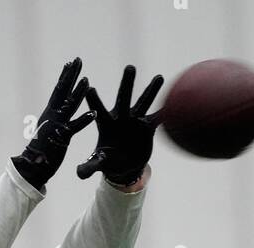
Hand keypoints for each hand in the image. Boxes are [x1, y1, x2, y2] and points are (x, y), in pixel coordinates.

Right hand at [12, 57, 95, 190]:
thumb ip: (52, 121)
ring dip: (78, 93)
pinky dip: (84, 121)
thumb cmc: (39, 152)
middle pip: (62, 91)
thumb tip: (54, 113)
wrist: (31, 167)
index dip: (64, 76)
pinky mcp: (62, 138)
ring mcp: (57, 125)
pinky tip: (93, 113)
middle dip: (71, 75)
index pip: (58, 90)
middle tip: (78, 60)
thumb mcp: (46, 131)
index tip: (70, 63)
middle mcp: (52, 115)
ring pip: (69, 105)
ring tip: (87, 80)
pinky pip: (75, 127)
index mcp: (49, 113)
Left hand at [76, 65, 163, 185]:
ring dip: (151, 90)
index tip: (89, 89)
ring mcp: (135, 120)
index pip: (98, 110)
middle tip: (130, 67)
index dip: (94, 100)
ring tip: (159, 77)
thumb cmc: (108, 160)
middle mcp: (121, 117)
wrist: (124, 164)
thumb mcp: (99, 163)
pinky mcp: (147, 127)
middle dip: (127, 83)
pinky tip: (174, 103)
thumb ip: (90, 165)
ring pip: (143, 102)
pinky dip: (164, 113)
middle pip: (124, 98)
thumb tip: (78, 173)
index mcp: (106, 123)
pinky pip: (157, 118)